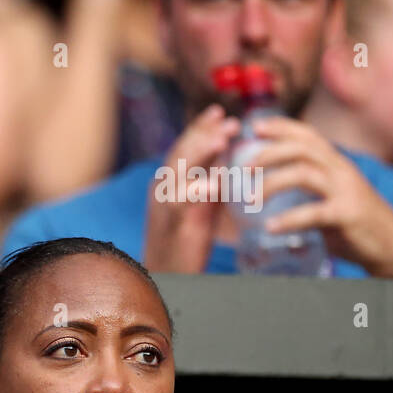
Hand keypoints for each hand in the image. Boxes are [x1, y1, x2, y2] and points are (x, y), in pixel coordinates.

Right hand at [143, 104, 241, 272]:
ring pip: (177, 170)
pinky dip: (198, 189)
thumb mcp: (201, 207)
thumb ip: (212, 184)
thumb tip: (230, 162)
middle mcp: (162, 189)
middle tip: (227, 120)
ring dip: (200, 152)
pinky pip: (181, 202)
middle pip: (180, 152)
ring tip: (222, 138)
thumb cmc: (185, 245)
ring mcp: (163, 205)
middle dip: (203, 133)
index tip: (219, 113)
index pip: (185, 148)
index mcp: (170, 183)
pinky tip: (217, 181)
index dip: (200, 128)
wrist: (163, 278)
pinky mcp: (171, 224)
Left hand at [251, 117, 392, 277]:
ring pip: (304, 173)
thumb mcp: (329, 195)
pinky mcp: (346, 214)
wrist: (389, 245)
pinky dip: (288, 219)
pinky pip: (313, 213)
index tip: (255, 127)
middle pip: (302, 149)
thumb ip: (306, 187)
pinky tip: (270, 227)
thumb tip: (267, 185)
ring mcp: (345, 191)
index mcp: (335, 164)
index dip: (282, 128)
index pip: (308, 136)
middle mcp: (340, 171)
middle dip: (269, 154)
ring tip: (251, 199)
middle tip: (245, 169)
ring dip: (272, 184)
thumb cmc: (351, 221)